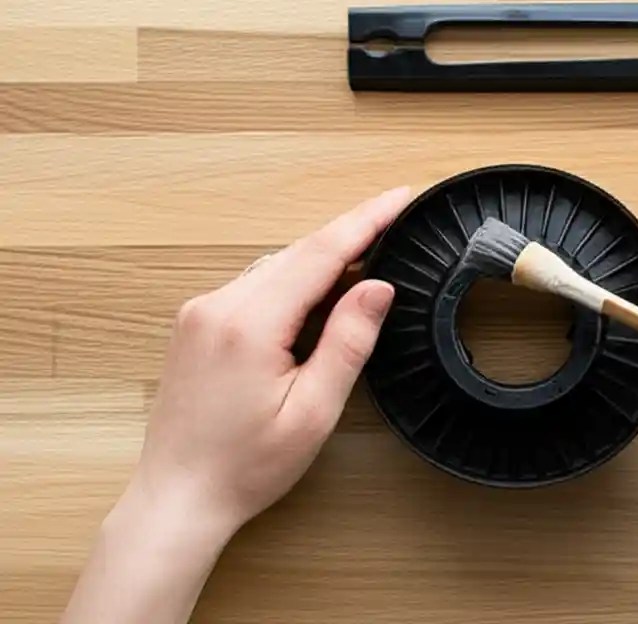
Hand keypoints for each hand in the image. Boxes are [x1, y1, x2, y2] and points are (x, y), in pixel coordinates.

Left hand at [64, 188, 413, 623]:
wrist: (178, 498)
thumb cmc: (246, 466)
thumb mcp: (313, 411)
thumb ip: (348, 342)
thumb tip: (378, 286)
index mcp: (249, 324)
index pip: (321, 252)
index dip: (367, 220)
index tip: (402, 196)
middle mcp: (217, 305)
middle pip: (298, 252)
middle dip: (350, 237)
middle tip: (399, 226)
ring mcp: (200, 311)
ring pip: (276, 265)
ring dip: (322, 262)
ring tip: (368, 266)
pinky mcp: (195, 323)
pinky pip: (255, 284)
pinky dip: (293, 281)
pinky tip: (318, 297)